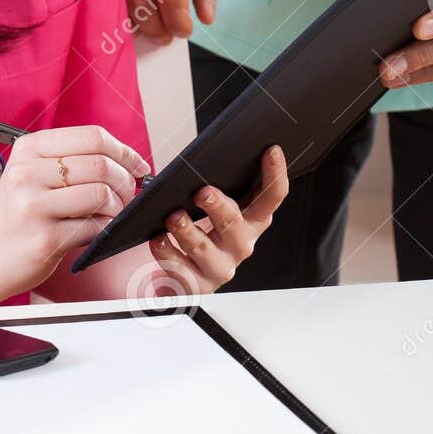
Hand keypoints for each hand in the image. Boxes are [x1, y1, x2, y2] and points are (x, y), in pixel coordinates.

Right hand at [0, 124, 150, 300]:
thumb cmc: (17, 214)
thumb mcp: (32, 174)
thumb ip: (72, 160)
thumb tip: (128, 162)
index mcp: (28, 149)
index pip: (92, 136)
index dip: (124, 151)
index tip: (137, 166)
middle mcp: (27, 173)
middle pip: (101, 165)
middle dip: (126, 181)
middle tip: (127, 194)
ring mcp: (33, 206)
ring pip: (101, 195)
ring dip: (117, 207)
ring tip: (111, 213)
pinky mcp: (44, 239)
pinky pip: (94, 227)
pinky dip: (104, 229)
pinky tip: (95, 230)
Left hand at [149, 146, 287, 292]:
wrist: (189, 277)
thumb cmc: (207, 231)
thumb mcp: (220, 210)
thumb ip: (220, 187)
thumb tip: (210, 154)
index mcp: (253, 222)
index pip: (271, 197)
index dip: (275, 174)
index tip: (271, 150)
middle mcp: (241, 245)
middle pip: (234, 223)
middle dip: (218, 206)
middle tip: (202, 192)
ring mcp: (220, 267)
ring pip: (203, 248)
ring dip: (187, 230)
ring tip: (174, 217)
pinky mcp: (197, 284)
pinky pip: (179, 269)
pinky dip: (166, 252)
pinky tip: (157, 239)